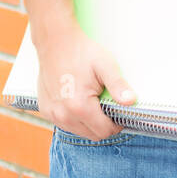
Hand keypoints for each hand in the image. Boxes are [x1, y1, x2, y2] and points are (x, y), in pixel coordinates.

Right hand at [34, 22, 134, 139]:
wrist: (55, 42)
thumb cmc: (82, 52)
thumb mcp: (106, 65)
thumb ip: (118, 85)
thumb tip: (131, 102)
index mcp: (79, 106)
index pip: (105, 132)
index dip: (116, 124)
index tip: (119, 112)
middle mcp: (63, 115)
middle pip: (92, 135)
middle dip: (103, 125)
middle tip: (107, 106)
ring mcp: (52, 114)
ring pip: (78, 132)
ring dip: (89, 123)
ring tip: (92, 101)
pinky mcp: (45, 110)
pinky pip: (65, 124)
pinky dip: (75, 118)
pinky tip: (78, 101)